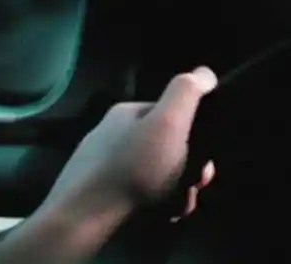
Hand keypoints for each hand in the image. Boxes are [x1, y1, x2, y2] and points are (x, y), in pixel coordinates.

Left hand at [0, 68, 218, 263]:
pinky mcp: (97, 193)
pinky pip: (136, 192)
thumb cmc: (133, 168)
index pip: (172, 113)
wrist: (84, 219)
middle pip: (165, 146)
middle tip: (195, 186)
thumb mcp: (168, 122)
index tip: (205, 160)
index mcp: (127, 112)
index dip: (195, 134)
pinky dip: (154, 202)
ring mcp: (101, 165)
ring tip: (179, 204)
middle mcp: (111, 134)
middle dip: (187, 167)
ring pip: (153, 172)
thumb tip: (205, 72)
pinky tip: (161, 212)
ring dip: (175, 188)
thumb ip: (187, 92)